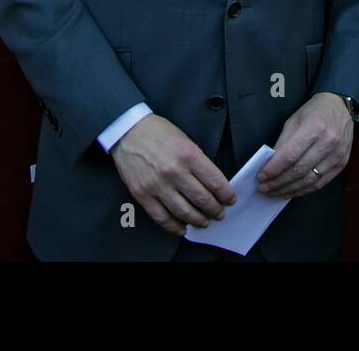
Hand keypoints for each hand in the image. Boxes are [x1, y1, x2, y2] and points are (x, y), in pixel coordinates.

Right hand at [111, 114, 234, 235]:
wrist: (128, 131)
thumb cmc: (159, 133)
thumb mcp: (185, 141)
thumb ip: (198, 162)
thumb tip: (212, 184)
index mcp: (188, 155)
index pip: (215, 182)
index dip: (226, 195)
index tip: (230, 200)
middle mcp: (174, 172)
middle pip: (203, 200)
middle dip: (216, 210)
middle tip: (220, 213)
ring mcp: (157, 185)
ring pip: (184, 213)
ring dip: (199, 221)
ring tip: (205, 222)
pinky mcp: (143, 195)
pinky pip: (162, 218)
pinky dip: (175, 227)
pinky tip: (183, 228)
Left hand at [256, 92, 352, 197]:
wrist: (340, 107)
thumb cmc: (314, 112)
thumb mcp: (294, 120)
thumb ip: (283, 142)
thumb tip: (270, 164)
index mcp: (314, 127)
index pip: (290, 154)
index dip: (274, 168)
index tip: (261, 176)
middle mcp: (328, 142)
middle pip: (299, 170)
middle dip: (278, 182)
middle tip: (264, 188)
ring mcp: (337, 155)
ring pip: (309, 180)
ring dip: (289, 190)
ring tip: (274, 193)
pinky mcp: (342, 164)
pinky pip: (320, 183)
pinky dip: (303, 190)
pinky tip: (291, 192)